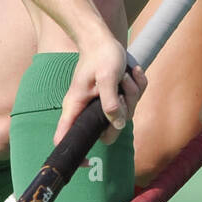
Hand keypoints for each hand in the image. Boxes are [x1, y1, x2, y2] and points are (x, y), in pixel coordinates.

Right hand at [53, 30, 147, 147]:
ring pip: (124, 115)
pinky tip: (131, 73)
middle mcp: (87, 109)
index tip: (87, 163)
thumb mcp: (107, 76)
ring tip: (125, 75)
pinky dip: (136, 87)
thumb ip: (110, 102)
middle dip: (123, 113)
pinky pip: (132, 102)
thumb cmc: (101, 54)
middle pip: (108, 131)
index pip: (64, 138)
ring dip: (131, 94)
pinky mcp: (114, 97)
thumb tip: (116, 124)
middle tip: (122, 90)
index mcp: (76, 106)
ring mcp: (101, 104)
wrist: (102, 38)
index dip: (73, 154)